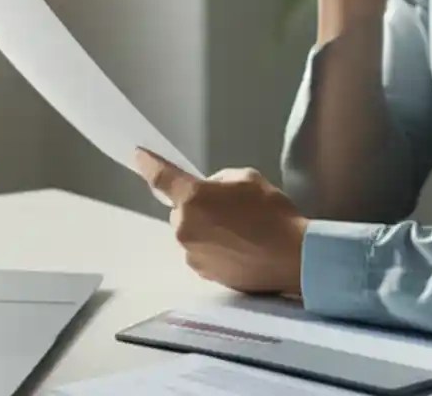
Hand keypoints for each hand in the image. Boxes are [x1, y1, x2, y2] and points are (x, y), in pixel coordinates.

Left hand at [135, 148, 308, 295]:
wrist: (293, 258)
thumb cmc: (273, 213)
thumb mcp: (248, 178)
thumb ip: (219, 181)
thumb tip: (209, 192)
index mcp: (193, 198)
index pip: (160, 177)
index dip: (148, 164)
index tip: (139, 157)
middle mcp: (184, 227)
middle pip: (180, 210)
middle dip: (197, 206)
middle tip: (229, 208)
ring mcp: (191, 254)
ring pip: (190, 232)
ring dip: (205, 228)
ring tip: (239, 232)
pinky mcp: (203, 274)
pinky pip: (200, 252)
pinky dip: (213, 248)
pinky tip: (239, 248)